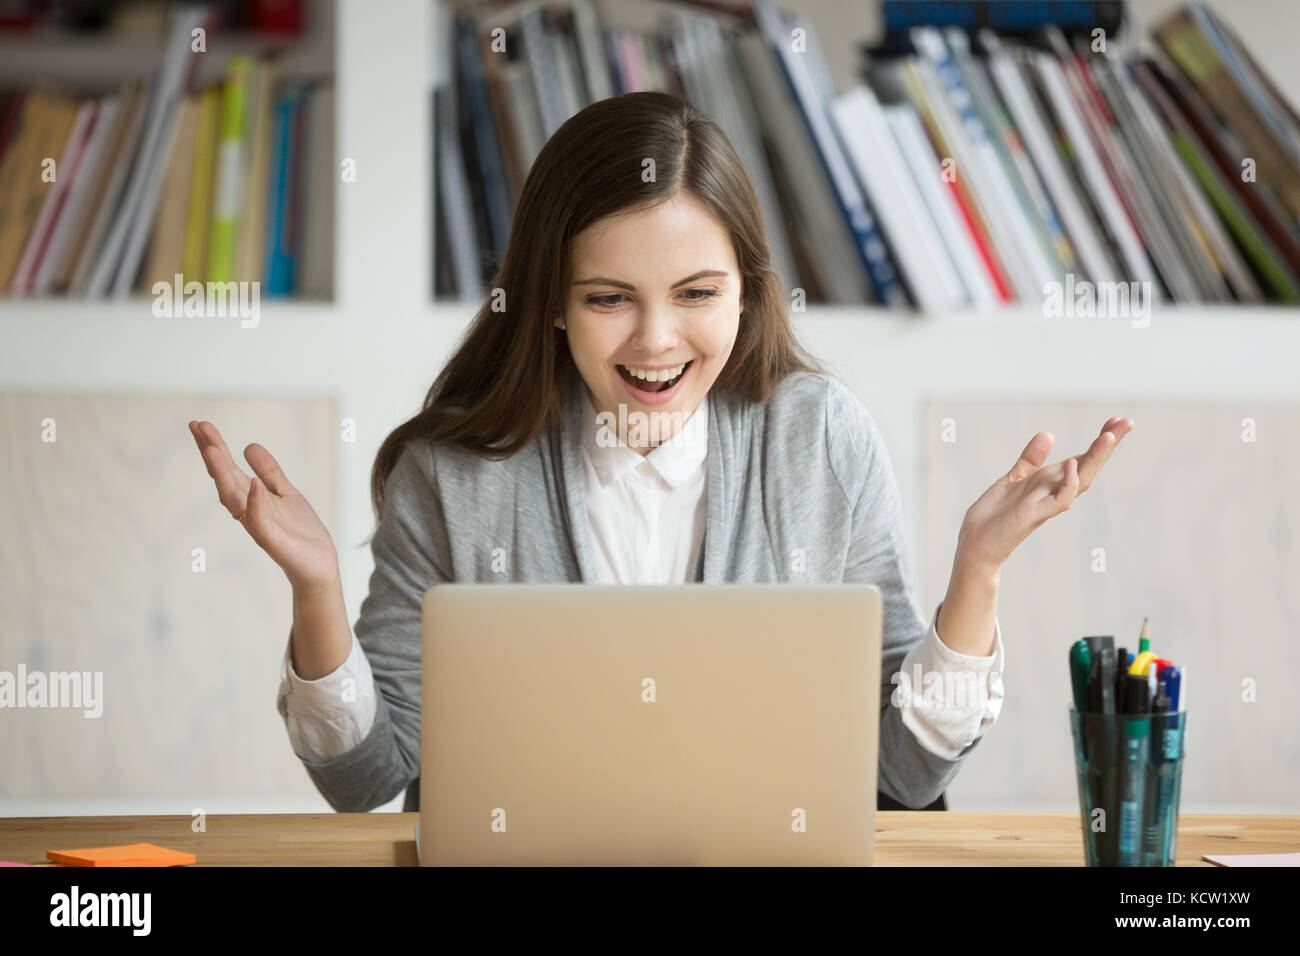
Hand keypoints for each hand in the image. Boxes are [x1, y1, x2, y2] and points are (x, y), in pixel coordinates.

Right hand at [188, 420, 339, 593]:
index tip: (199, 424)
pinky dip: (256, 503)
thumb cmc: (300, 533)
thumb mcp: (286, 493)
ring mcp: (259, 526)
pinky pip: (260, 521)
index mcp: (252, 498)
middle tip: (197, 426)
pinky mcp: (274, 541)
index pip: (228, 469)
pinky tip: (254, 484)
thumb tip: (249, 446)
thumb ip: (269, 472)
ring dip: (223, 474)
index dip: (214, 447)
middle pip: (225, 479)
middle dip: (212, 453)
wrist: (318, 567)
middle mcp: (250, 511)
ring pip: (235, 498)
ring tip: (214, 449)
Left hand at [955, 416, 1134, 575]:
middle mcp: (1053, 491)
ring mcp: (1046, 503)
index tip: (1116, 420)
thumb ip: (1030, 459)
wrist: (976, 544)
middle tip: (1126, 422)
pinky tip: (1073, 464)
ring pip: (1081, 480)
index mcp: (1049, 482)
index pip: (1082, 458)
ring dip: (1095, 459)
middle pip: (1088, 466)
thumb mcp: (1013, 479)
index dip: (1098, 441)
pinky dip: (1069, 483)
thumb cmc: (995, 516)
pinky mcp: (1034, 515)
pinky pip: (1060, 500)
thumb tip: (1048, 434)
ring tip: (1109, 436)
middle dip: (1107, 445)